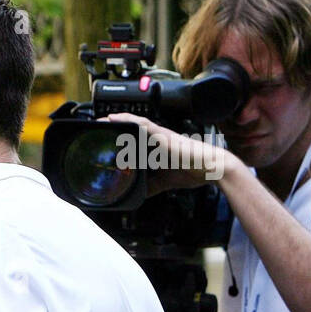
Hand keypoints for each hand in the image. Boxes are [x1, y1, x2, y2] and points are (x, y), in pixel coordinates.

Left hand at [101, 113, 247, 194]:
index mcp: (158, 148)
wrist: (213, 168)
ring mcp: (161, 136)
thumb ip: (152, 185)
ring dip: (119, 121)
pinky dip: (129, 120)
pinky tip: (116, 118)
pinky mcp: (164, 136)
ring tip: (102, 120)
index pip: (137, 139)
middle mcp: (158, 139)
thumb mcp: (166, 181)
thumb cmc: (194, 171)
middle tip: (97, 127)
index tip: (105, 139)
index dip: (121, 137)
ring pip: (136, 124)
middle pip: (133, 129)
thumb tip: (140, 194)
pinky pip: (143, 124)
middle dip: (116, 127)